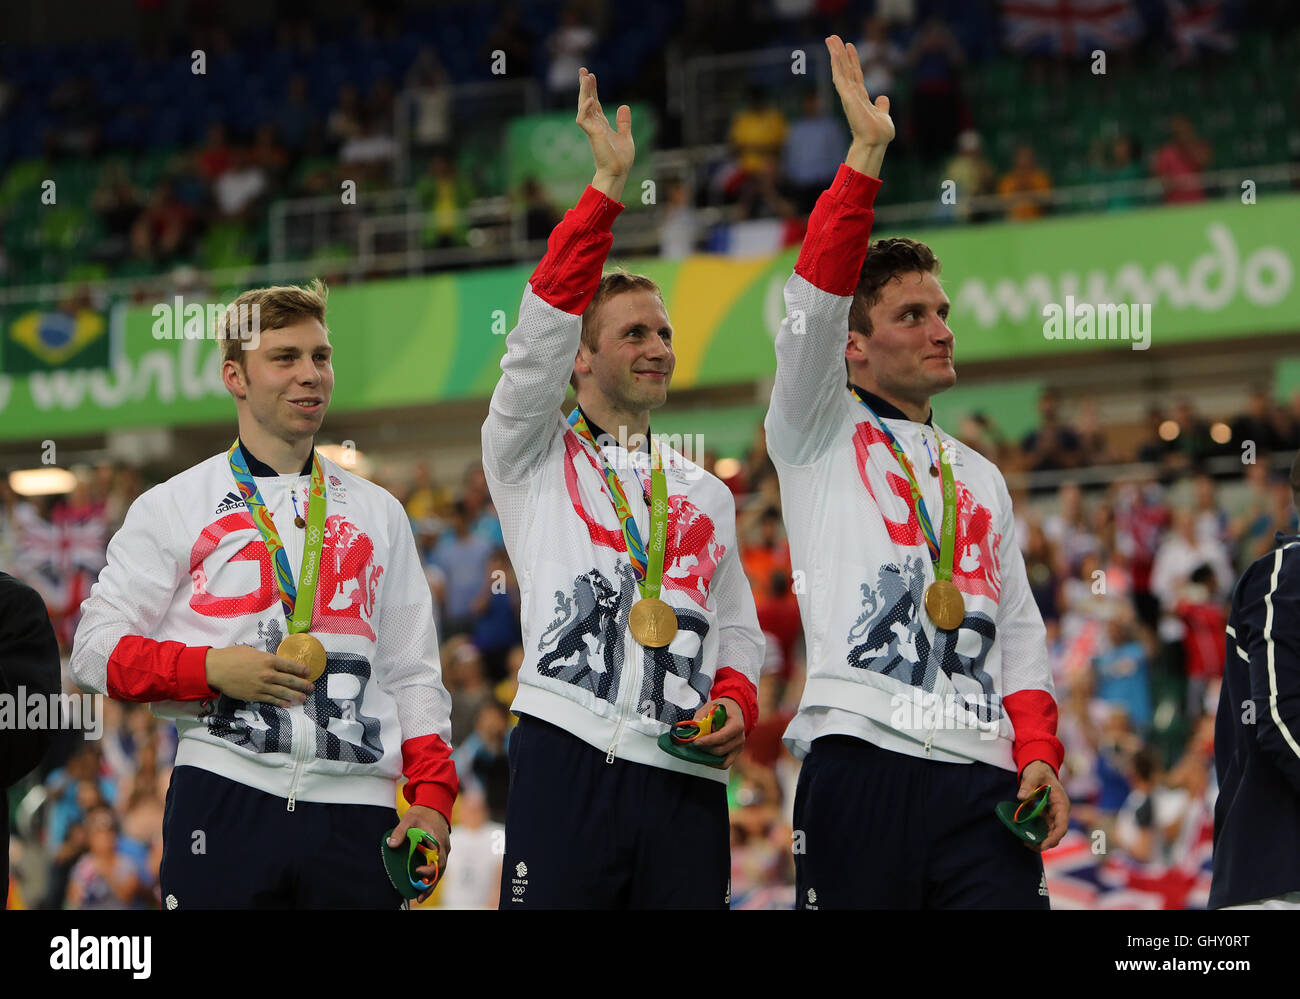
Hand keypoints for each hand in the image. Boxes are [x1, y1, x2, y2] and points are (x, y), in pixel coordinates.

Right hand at [204, 645, 313, 706]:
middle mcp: (268, 673)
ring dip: (295, 696)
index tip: (308, 672)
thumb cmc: (232, 656)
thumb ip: (264, 657)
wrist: (216, 669)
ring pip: (283, 692)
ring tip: (304, 698)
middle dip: (303, 684)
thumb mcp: (251, 651)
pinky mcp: (254, 695)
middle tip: (311, 688)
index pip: (290, 665)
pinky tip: (288, 704)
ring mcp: (262, 686)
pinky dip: (280, 702)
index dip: (301, 669)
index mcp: (268, 660)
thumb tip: (273, 661)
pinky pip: (271, 700)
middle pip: (290, 680)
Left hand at [388, 804, 450, 903]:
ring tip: (420, 897)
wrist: (434, 805)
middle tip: (420, 897)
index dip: (430, 870)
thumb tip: (391, 844)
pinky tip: (422, 886)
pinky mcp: (440, 852)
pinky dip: (431, 877)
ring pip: (440, 871)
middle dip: (430, 885)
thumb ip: (400, 832)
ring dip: (431, 884)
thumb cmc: (422, 812)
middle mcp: (444, 848)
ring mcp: (443, 850)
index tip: (417, 872)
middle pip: (440, 870)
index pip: (439, 860)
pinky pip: (438, 867)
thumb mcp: (409, 819)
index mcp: (438, 841)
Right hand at [576, 67, 632, 199]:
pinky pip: (583, 119)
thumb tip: (624, 106)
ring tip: (585, 77)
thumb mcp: (626, 136)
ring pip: (583, 106)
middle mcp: (595, 125)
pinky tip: (590, 99)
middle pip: (587, 100)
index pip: (595, 103)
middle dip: (585, 85)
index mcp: (602, 124)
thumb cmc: (621, 159)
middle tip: (583, 70)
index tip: (591, 76)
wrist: (618, 172)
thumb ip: (624, 122)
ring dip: (584, 91)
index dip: (593, 89)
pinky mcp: (592, 134)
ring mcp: (592, 129)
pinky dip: (586, 108)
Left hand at [688, 697, 745, 768]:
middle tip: (694, 743)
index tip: (696, 741)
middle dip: (705, 748)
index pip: (722, 737)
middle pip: (720, 749)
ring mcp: (738, 747)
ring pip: (721, 758)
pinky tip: (705, 755)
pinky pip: (724, 763)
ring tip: (699, 747)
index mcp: (737, 724)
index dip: (708, 741)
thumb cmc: (723, 708)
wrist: (733, 710)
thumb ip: (701, 716)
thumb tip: (694, 726)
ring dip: (708, 755)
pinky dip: (714, 762)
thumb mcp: (711, 706)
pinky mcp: (735, 753)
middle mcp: (740, 738)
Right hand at [824, 35, 893, 176]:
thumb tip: (883, 98)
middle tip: (832, 37)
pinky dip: (837, 65)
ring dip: (835, 54)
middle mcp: (852, 94)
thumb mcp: (884, 115)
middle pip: (845, 68)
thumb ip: (882, 106)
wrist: (876, 142)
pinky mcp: (847, 97)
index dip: (853, 59)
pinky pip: (840, 78)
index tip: (849, 46)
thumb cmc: (879, 134)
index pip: (855, 74)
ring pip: (840, 70)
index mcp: (860, 97)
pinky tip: (834, 53)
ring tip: (830, 39)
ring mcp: (848, 95)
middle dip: (839, 52)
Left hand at [1017, 760, 1069, 851]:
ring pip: (1050, 834)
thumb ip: (1028, 785)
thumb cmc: (1039, 771)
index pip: (1062, 826)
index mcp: (1061, 804)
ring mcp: (1053, 815)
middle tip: (1028, 845)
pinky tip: (1025, 836)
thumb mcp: (1034, 775)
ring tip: (1025, 843)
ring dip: (1040, 841)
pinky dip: (1036, 834)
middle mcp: (1060, 813)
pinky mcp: (1046, 816)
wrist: (1040, 769)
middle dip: (1045, 843)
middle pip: (1056, 833)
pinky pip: (1043, 829)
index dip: (1054, 837)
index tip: (1043, 845)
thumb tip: (1021, 797)